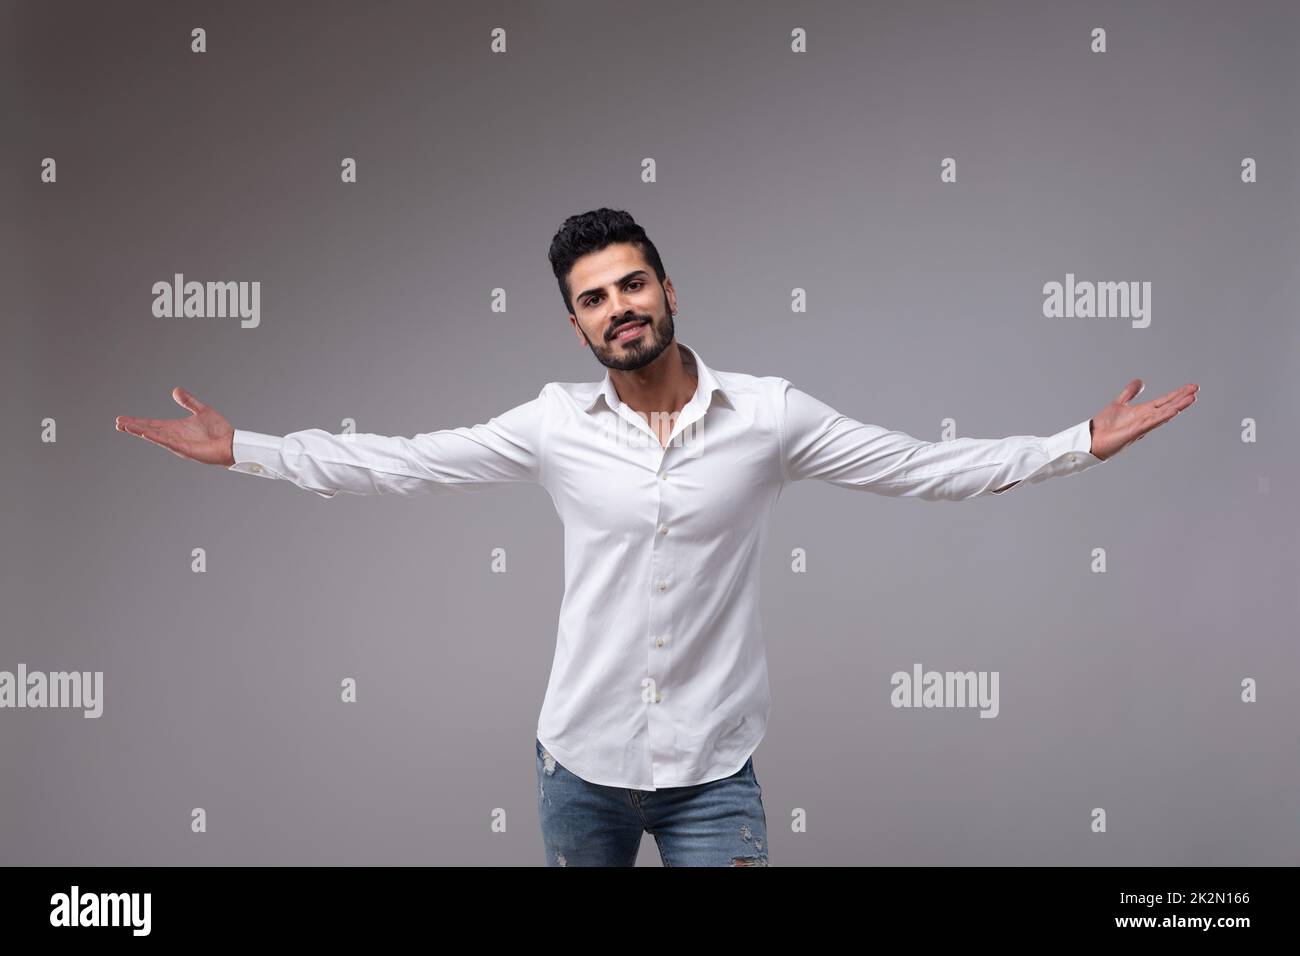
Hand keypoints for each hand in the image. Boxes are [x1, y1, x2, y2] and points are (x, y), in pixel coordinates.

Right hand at [116, 387, 235, 465]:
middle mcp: (173, 436)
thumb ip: (188, 401)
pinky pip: (168, 442)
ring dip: (140, 431)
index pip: (152, 423)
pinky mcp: (185, 449)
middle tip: (117, 423)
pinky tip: (146, 433)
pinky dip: (157, 438)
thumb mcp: (201, 410)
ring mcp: (178, 443)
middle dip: (133, 427)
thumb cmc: (218, 430)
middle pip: (149, 430)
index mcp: (175, 428)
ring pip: (155, 436)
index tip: (122, 420)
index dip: (137, 421)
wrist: (231, 443)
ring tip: (125, 427)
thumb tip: (175, 390)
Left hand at [1089, 379, 1197, 461]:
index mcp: (1143, 412)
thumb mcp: (1119, 403)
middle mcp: (1145, 419)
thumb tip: (1140, 381)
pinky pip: (1151, 423)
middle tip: (1196, 389)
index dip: (1177, 394)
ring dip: (1177, 407)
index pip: (1164, 401)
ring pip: (1163, 415)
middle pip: (1167, 406)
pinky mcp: (1134, 432)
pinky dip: (1162, 417)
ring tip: (1191, 399)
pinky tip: (1174, 411)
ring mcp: (1141, 426)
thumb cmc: (1105, 425)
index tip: (1192, 387)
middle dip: (1181, 398)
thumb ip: (1129, 393)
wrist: (1092, 439)